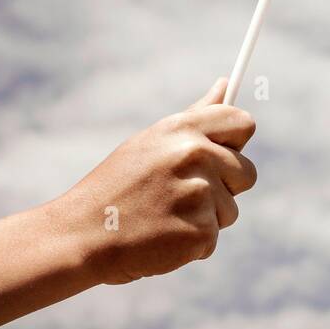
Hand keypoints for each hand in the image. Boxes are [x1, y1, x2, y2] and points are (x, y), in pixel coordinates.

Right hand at [49, 79, 256, 284]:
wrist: (82, 234)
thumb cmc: (117, 186)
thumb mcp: (152, 142)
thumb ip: (196, 117)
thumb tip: (226, 84)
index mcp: (182, 129)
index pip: (242, 122)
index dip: (235, 143)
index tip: (221, 155)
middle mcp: (195, 155)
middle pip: (247, 172)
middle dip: (224, 188)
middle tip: (182, 195)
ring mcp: (199, 193)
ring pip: (230, 210)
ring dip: (205, 219)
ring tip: (164, 217)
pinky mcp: (200, 231)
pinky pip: (212, 238)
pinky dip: (191, 244)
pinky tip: (161, 237)